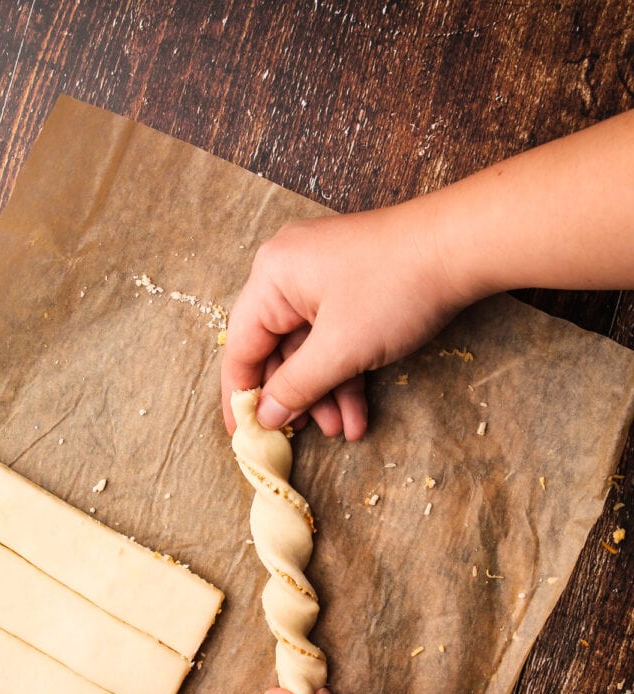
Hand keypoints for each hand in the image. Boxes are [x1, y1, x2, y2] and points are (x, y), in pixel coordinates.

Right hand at [221, 201, 469, 439]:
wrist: (461, 249)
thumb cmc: (395, 289)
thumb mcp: (339, 350)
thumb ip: (296, 386)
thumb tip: (265, 416)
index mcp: (272, 277)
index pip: (241, 347)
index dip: (240, 396)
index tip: (243, 436)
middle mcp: (289, 273)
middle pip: (276, 350)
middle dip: (296, 398)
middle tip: (302, 437)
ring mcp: (322, 280)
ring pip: (310, 350)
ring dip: (326, 393)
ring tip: (343, 430)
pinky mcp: (352, 288)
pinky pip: (335, 339)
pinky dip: (345, 375)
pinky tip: (359, 414)